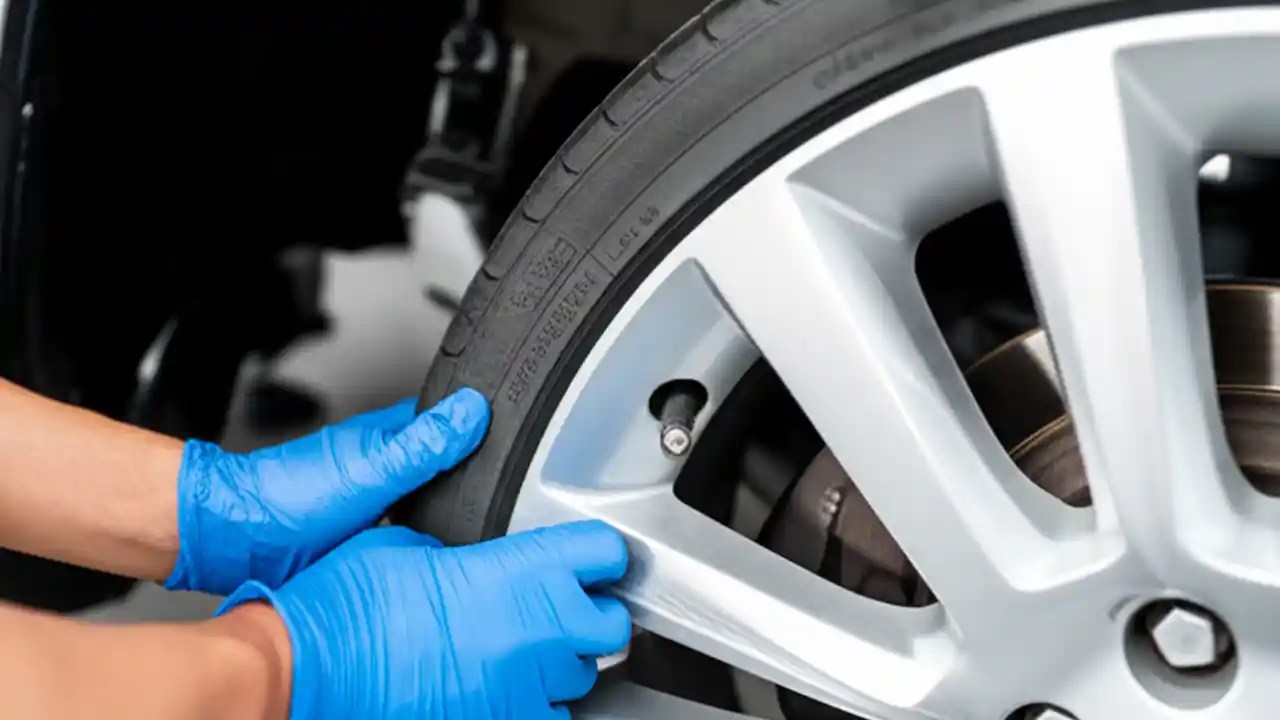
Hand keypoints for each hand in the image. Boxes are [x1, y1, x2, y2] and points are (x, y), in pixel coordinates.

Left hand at [166, 389, 489, 594]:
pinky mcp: (354, 531)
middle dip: (463, 471)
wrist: (231, 538)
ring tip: (469, 519)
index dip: (475, 423)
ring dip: (439, 507)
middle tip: (497, 483)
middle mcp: (377, 465)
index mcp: (385, 439)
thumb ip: (424, 446)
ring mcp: (365, 498)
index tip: (506, 428)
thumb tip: (472, 411)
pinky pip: (399, 528)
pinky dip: (415, 535)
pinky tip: (424, 550)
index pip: (443, 420)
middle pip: (435, 462)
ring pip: (417, 497)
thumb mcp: (371, 472)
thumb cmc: (287, 500)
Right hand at [220, 521, 631, 719]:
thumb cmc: (347, 607)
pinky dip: (533, 705)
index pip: (605, 554)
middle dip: (592, 615)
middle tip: (562, 609)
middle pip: (610, 625)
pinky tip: (502, 689)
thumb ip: (462, 551)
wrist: (308, 671)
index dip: (600, 553)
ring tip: (518, 652)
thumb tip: (473, 560)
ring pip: (581, 678)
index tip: (594, 557)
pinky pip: (546, 718)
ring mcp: (522, 688)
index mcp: (519, 572)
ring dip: (559, 663)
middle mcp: (536, 632)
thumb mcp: (410, 546)